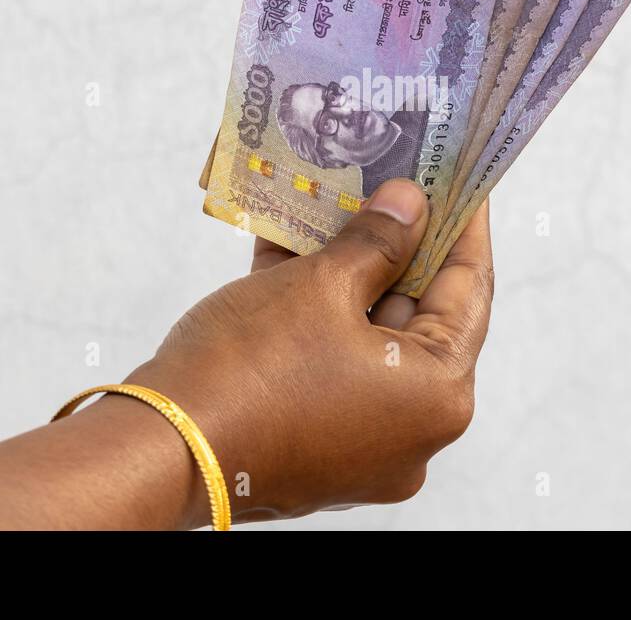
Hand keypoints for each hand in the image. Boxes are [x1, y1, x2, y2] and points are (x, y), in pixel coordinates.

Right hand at [125, 178, 493, 525]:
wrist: (159, 451)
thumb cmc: (249, 368)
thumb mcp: (321, 286)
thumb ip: (376, 240)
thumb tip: (408, 203)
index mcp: (438, 394)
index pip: (470, 289)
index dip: (463, 224)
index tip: (460, 179)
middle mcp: (412, 428)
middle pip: (418, 313)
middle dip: (402, 243)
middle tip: (400, 182)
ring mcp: (362, 439)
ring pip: (368, 333)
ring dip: (354, 270)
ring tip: (346, 202)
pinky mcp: (315, 438)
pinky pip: (332, 359)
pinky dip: (319, 309)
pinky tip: (299, 246)